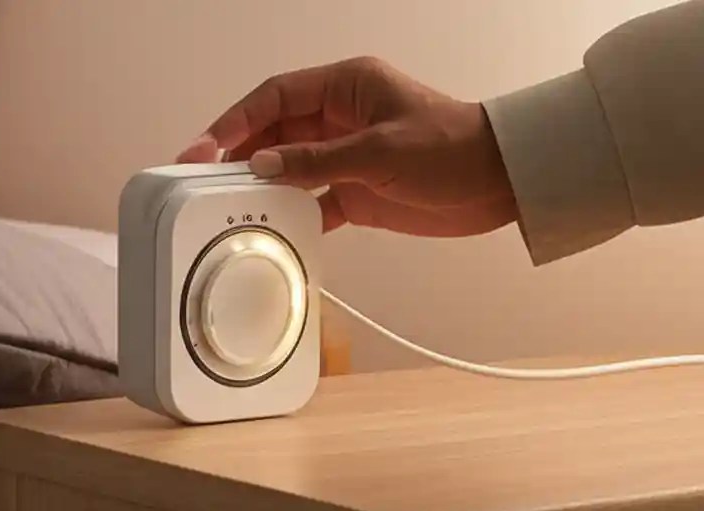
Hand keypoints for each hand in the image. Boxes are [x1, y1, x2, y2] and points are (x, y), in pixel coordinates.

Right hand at [176, 57, 517, 235]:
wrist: (502, 185)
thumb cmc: (453, 149)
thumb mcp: (379, 150)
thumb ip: (316, 160)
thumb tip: (261, 165)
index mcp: (346, 88)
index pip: (275, 98)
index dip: (235, 121)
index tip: (205, 147)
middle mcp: (340, 118)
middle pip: (273, 134)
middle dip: (238, 156)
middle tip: (201, 181)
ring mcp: (346, 156)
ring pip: (287, 169)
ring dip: (261, 187)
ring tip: (228, 207)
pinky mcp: (356, 192)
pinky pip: (310, 201)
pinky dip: (292, 216)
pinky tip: (273, 229)